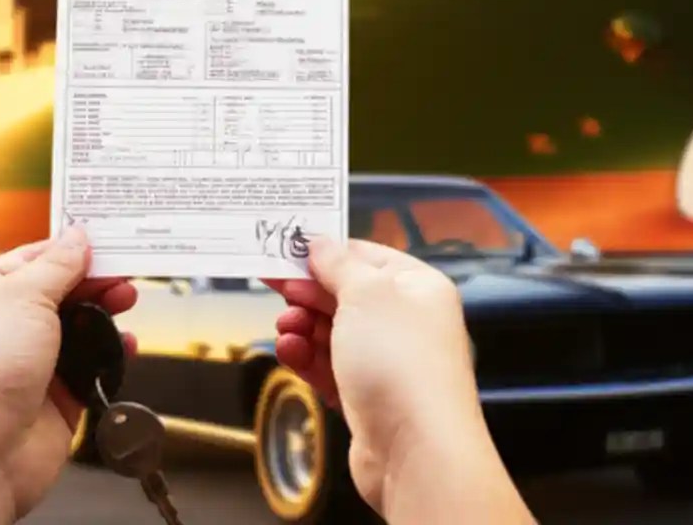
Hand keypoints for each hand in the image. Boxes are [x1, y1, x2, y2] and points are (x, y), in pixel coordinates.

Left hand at [0, 227, 136, 523]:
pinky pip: (92, 365)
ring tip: (128, 303)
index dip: (72, 248)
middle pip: (63, 291)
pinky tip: (125, 345)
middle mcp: (7, 326)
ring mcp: (33, 361)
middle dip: (96, 280)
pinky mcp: (57, 394)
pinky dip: (112, 353)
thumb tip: (77, 237)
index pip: (35, 257)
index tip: (109, 240)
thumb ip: (57, 265)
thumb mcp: (22, 296)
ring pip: (81, 327)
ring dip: (106, 315)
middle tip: (126, 274)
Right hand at [266, 238, 531, 523]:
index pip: (365, 256)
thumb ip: (337, 264)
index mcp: (417, 287)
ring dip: (303, 327)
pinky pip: (330, 367)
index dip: (324, 254)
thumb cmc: (400, 361)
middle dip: (307, 293)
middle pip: (344, 295)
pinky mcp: (367, 396)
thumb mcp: (365, 294)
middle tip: (275, 289)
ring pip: (332, 333)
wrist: (416, 449)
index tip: (284, 252)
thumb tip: (320, 242)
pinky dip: (307, 358)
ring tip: (286, 328)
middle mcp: (406, 322)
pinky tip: (290, 352)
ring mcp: (386, 362)